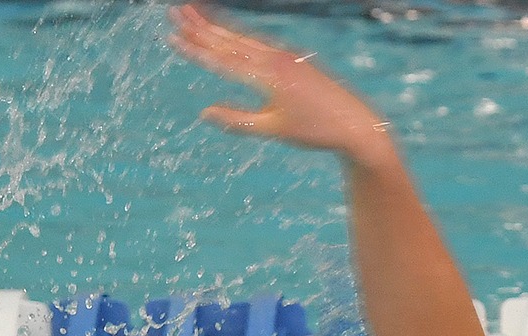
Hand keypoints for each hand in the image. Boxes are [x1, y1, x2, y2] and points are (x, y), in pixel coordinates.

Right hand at [169, 4, 397, 167]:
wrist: (354, 123)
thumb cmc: (314, 131)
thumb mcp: (273, 129)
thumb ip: (238, 120)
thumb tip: (205, 113)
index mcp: (267, 76)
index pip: (223, 60)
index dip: (196, 49)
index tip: (172, 37)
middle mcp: (275, 59)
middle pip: (230, 41)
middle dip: (201, 27)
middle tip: (175, 12)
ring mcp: (285, 56)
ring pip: (244, 38)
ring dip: (218, 26)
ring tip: (195, 12)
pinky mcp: (293, 59)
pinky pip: (259, 41)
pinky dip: (239, 34)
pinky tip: (229, 31)